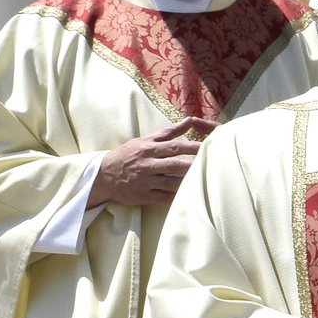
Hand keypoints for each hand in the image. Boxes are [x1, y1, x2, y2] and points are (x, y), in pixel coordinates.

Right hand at [91, 118, 215, 206]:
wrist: (103, 175)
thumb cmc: (128, 155)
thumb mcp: (145, 140)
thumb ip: (168, 132)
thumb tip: (189, 120)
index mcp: (148, 148)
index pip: (175, 146)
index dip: (194, 147)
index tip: (211, 146)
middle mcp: (148, 164)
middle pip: (176, 163)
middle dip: (195, 164)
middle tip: (215, 164)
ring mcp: (146, 181)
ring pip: (172, 182)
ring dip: (189, 182)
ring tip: (206, 180)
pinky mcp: (145, 195)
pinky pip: (165, 197)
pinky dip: (178, 196)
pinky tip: (192, 196)